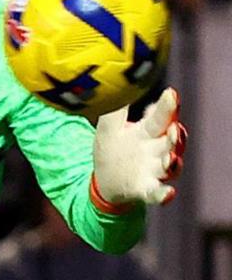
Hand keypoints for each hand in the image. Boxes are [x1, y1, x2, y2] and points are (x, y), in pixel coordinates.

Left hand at [92, 86, 186, 209]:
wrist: (104, 179)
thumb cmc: (111, 148)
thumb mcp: (108, 127)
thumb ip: (116, 109)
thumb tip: (120, 85)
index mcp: (147, 133)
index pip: (160, 118)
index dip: (167, 106)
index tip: (171, 93)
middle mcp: (155, 151)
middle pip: (171, 142)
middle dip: (176, 135)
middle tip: (174, 128)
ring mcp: (153, 171)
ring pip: (171, 166)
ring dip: (173, 162)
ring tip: (171, 157)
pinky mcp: (145, 189)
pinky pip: (157, 193)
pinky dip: (164, 194)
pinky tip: (169, 193)